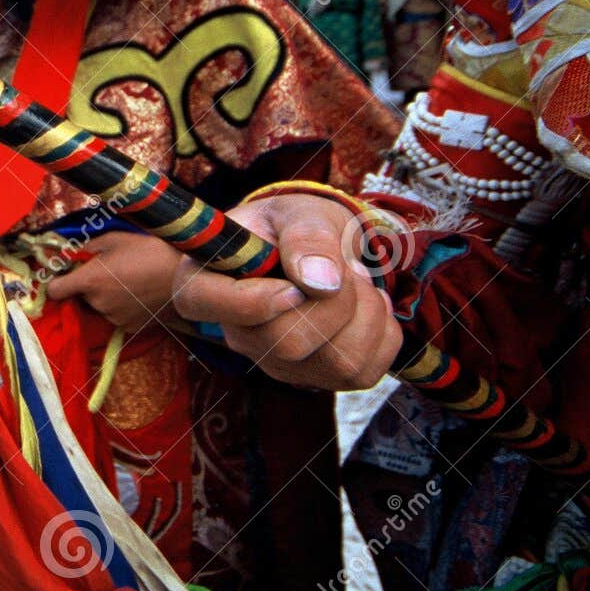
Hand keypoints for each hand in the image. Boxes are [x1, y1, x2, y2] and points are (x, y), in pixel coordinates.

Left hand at [46, 231, 181, 332]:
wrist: (185, 278)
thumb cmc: (149, 252)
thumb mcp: (116, 239)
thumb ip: (88, 246)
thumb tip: (73, 253)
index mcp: (90, 280)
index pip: (55, 290)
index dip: (58, 282)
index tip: (66, 276)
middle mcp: (97, 303)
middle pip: (80, 297)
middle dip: (89, 285)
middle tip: (111, 270)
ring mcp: (113, 318)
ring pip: (99, 307)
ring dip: (106, 297)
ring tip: (129, 281)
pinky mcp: (129, 327)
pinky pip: (115, 316)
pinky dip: (121, 307)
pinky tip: (137, 294)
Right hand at [171, 194, 401, 389]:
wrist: (315, 249)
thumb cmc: (294, 227)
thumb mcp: (298, 213)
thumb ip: (306, 236)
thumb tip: (322, 281)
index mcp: (206, 284)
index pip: (211, 307)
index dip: (258, 300)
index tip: (294, 281)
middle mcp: (236, 334)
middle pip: (287, 343)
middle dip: (336, 300)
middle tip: (345, 267)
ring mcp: (275, 363)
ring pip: (336, 363)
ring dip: (366, 313)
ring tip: (358, 281)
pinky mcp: (315, 377)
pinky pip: (364, 372)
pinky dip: (383, 333)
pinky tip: (368, 305)